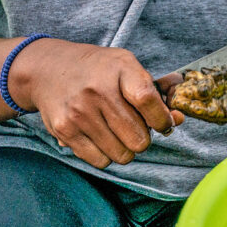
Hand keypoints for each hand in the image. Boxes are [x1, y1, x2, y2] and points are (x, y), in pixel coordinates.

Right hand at [11, 39, 184, 168]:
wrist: (47, 69)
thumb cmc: (97, 70)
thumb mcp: (126, 65)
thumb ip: (156, 91)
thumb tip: (179, 118)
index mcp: (120, 69)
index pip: (149, 102)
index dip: (162, 119)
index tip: (162, 123)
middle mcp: (98, 91)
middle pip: (139, 139)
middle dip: (142, 138)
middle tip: (133, 127)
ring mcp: (79, 113)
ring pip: (122, 155)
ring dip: (124, 148)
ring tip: (115, 131)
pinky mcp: (65, 131)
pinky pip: (100, 161)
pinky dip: (106, 155)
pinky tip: (100, 137)